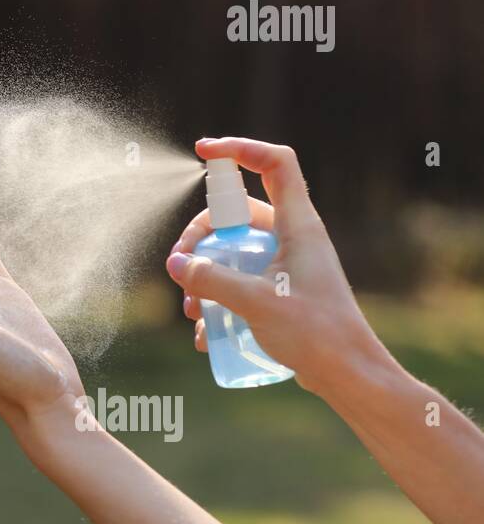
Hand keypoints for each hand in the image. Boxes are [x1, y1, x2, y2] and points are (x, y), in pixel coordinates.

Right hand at [165, 137, 377, 395]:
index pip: (274, 164)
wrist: (349, 375)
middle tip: (181, 265)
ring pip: (232, 251)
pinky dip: (216, 300)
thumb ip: (212, 280)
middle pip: (236, 214)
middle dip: (200, 237)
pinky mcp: (278, 291)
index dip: (240, 148)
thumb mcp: (256, 302)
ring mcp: (285, 265)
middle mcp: (291, 237)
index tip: (203, 151)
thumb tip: (175, 264)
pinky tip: (204, 333)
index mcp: (297, 225)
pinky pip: (238, 281)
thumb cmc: (315, 333)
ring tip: (191, 309)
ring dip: (204, 274)